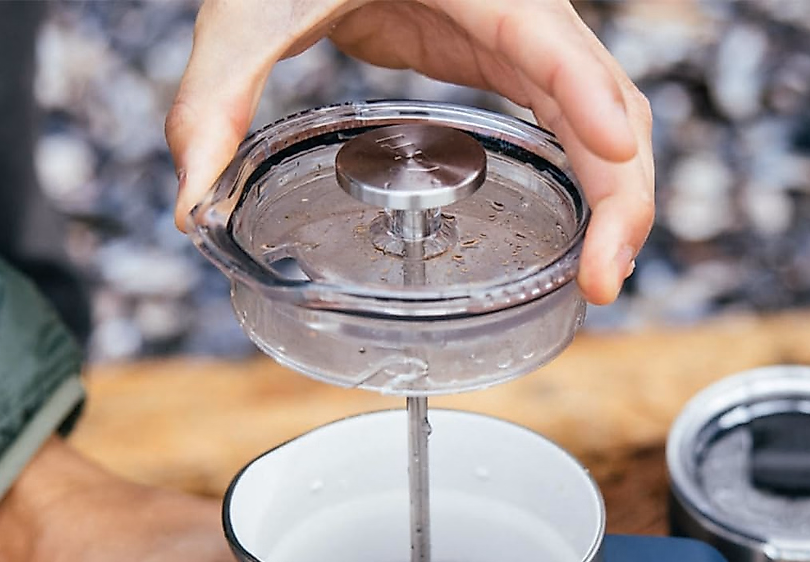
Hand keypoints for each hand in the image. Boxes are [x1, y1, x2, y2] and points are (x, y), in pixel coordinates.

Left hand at [166, 0, 653, 303]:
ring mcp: (524, 36)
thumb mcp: (248, 7)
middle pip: (608, 98)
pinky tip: (581, 240)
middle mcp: (519, 7)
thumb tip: (190, 204)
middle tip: (600, 285)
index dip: (590, 100)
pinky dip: (589, 182)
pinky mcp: (510, 59)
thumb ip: (215, 97)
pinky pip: (576, 123)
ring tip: (599, 280)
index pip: (549, 41)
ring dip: (616, 200)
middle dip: (620, 193)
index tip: (612, 160)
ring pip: (608, 117)